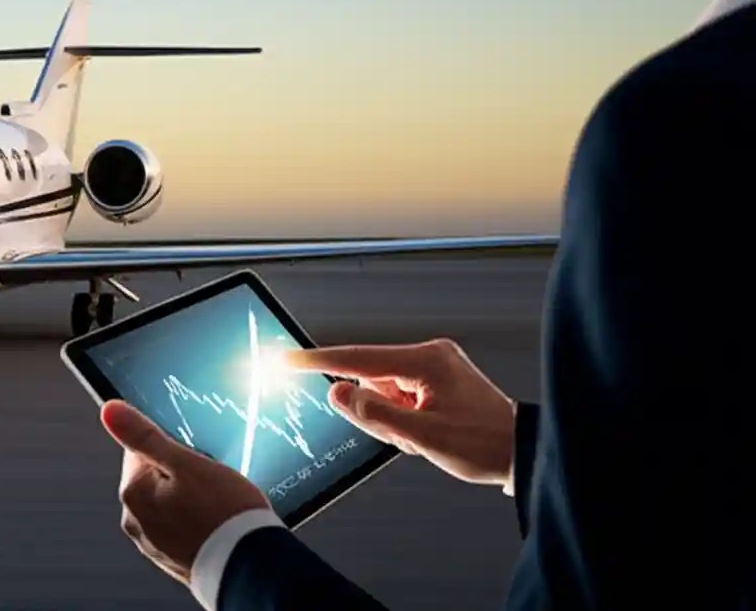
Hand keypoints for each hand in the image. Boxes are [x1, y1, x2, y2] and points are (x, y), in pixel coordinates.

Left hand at [100, 400, 270, 584]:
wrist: (250, 567)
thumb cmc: (224, 514)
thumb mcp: (186, 463)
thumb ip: (145, 435)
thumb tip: (110, 411)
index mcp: (132, 492)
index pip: (140, 449)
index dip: (173, 447)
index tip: (195, 457)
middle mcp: (135, 520)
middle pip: (154, 477)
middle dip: (180, 474)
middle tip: (210, 481)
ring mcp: (153, 543)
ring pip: (168, 502)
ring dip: (189, 499)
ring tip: (217, 504)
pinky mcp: (172, 558)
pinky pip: (179, 527)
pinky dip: (194, 522)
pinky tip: (216, 523)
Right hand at [285, 338, 515, 485]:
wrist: (521, 454)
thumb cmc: (484, 445)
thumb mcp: (422, 436)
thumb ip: (374, 413)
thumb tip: (339, 393)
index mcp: (427, 361)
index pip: (359, 359)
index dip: (320, 360)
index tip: (289, 358)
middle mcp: (430, 356)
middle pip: (372, 379)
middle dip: (378, 412)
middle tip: (404, 435)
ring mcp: (434, 367)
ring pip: (384, 392)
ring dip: (393, 420)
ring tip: (424, 438)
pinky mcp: (436, 380)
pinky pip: (399, 396)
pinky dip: (403, 419)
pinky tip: (427, 433)